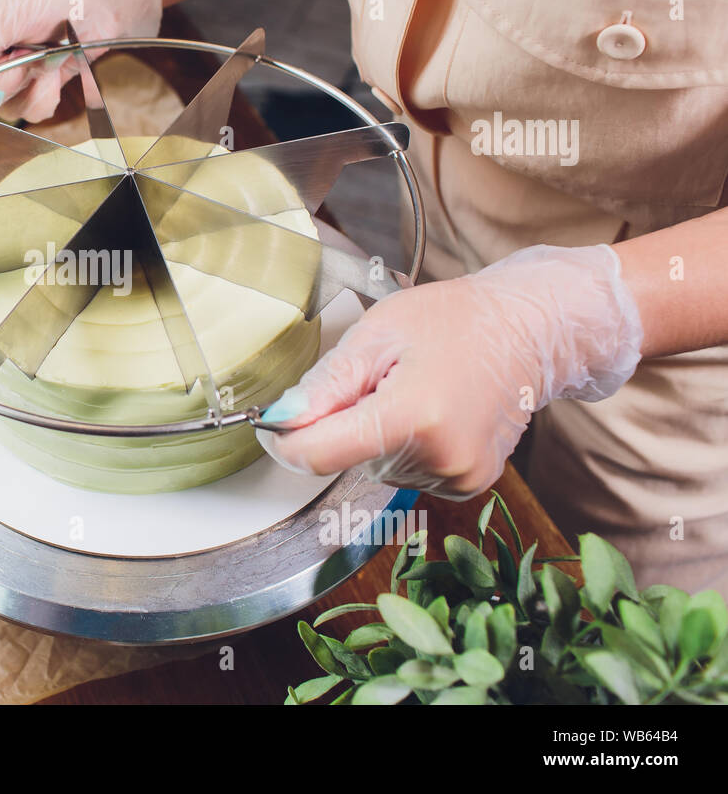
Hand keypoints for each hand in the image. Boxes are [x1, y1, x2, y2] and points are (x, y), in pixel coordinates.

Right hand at [0, 0, 161, 122]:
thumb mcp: (4, 10)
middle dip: (0, 85)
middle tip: (20, 60)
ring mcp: (9, 73)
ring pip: (3, 108)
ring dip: (29, 87)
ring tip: (44, 57)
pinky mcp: (36, 86)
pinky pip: (32, 110)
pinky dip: (49, 94)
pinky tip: (58, 69)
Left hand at [258, 245, 643, 499]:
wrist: (530, 329)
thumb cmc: (458, 319)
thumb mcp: (378, 333)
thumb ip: (326, 383)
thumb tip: (283, 418)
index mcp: (414, 414)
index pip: (321, 453)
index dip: (287, 440)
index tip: (274, 424)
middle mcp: (441, 457)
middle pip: (348, 459)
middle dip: (343, 424)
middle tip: (377, 378)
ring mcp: (459, 475)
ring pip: (375, 467)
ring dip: (374, 435)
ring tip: (412, 389)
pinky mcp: (469, 484)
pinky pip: (407, 473)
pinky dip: (403, 446)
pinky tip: (429, 412)